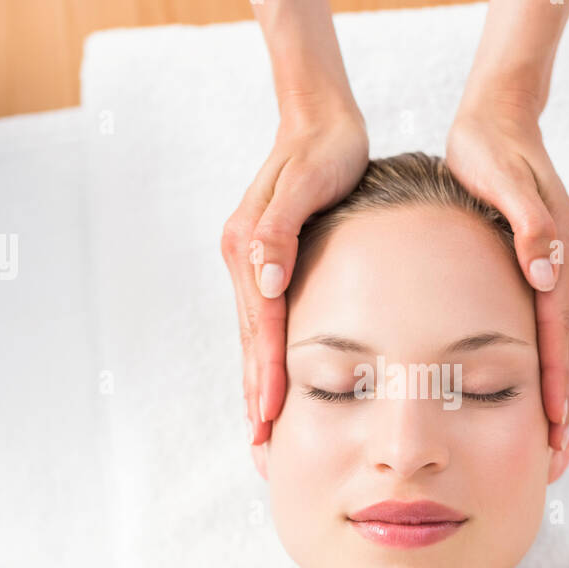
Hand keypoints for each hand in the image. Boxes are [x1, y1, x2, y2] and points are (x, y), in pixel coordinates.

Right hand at [220, 97, 368, 443]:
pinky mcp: (263, 263)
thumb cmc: (326, 148)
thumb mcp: (308, 180)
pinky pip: (262, 324)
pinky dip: (263, 359)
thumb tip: (266, 281)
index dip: (266, 374)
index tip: (268, 417)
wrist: (318, 117)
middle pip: (249, 343)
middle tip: (261, 450)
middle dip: (254, 398)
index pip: (260, 326)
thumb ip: (280, 230)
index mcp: (249, 247)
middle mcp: (242, 259)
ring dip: (255, 386)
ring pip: (252, 340)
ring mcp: (249, 264)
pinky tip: (271, 384)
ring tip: (262, 432)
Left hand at [445, 92, 568, 452]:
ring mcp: (564, 263)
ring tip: (553, 441)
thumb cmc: (487, 147)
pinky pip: (557, 325)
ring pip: (567, 342)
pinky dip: (554, 362)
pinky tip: (543, 389)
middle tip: (556, 460)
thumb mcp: (502, 179)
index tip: (552, 430)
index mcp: (559, 250)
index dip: (555, 384)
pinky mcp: (551, 261)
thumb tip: (545, 271)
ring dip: (562, 393)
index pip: (559, 333)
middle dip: (565, 406)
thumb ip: (529, 224)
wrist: (499, 113)